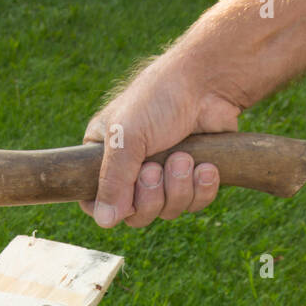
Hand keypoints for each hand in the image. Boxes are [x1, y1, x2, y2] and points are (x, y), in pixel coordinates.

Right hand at [81, 58, 241, 227]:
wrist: (209, 83)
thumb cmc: (159, 99)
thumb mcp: (126, 136)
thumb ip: (113, 180)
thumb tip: (105, 222)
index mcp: (105, 156)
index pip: (96, 202)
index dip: (112, 207)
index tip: (126, 196)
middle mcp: (132, 170)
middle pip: (136, 215)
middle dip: (151, 196)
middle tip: (156, 168)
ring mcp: (165, 176)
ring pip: (168, 211)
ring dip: (179, 188)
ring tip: (184, 157)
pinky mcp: (194, 178)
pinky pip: (195, 205)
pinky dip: (202, 189)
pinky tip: (206, 166)